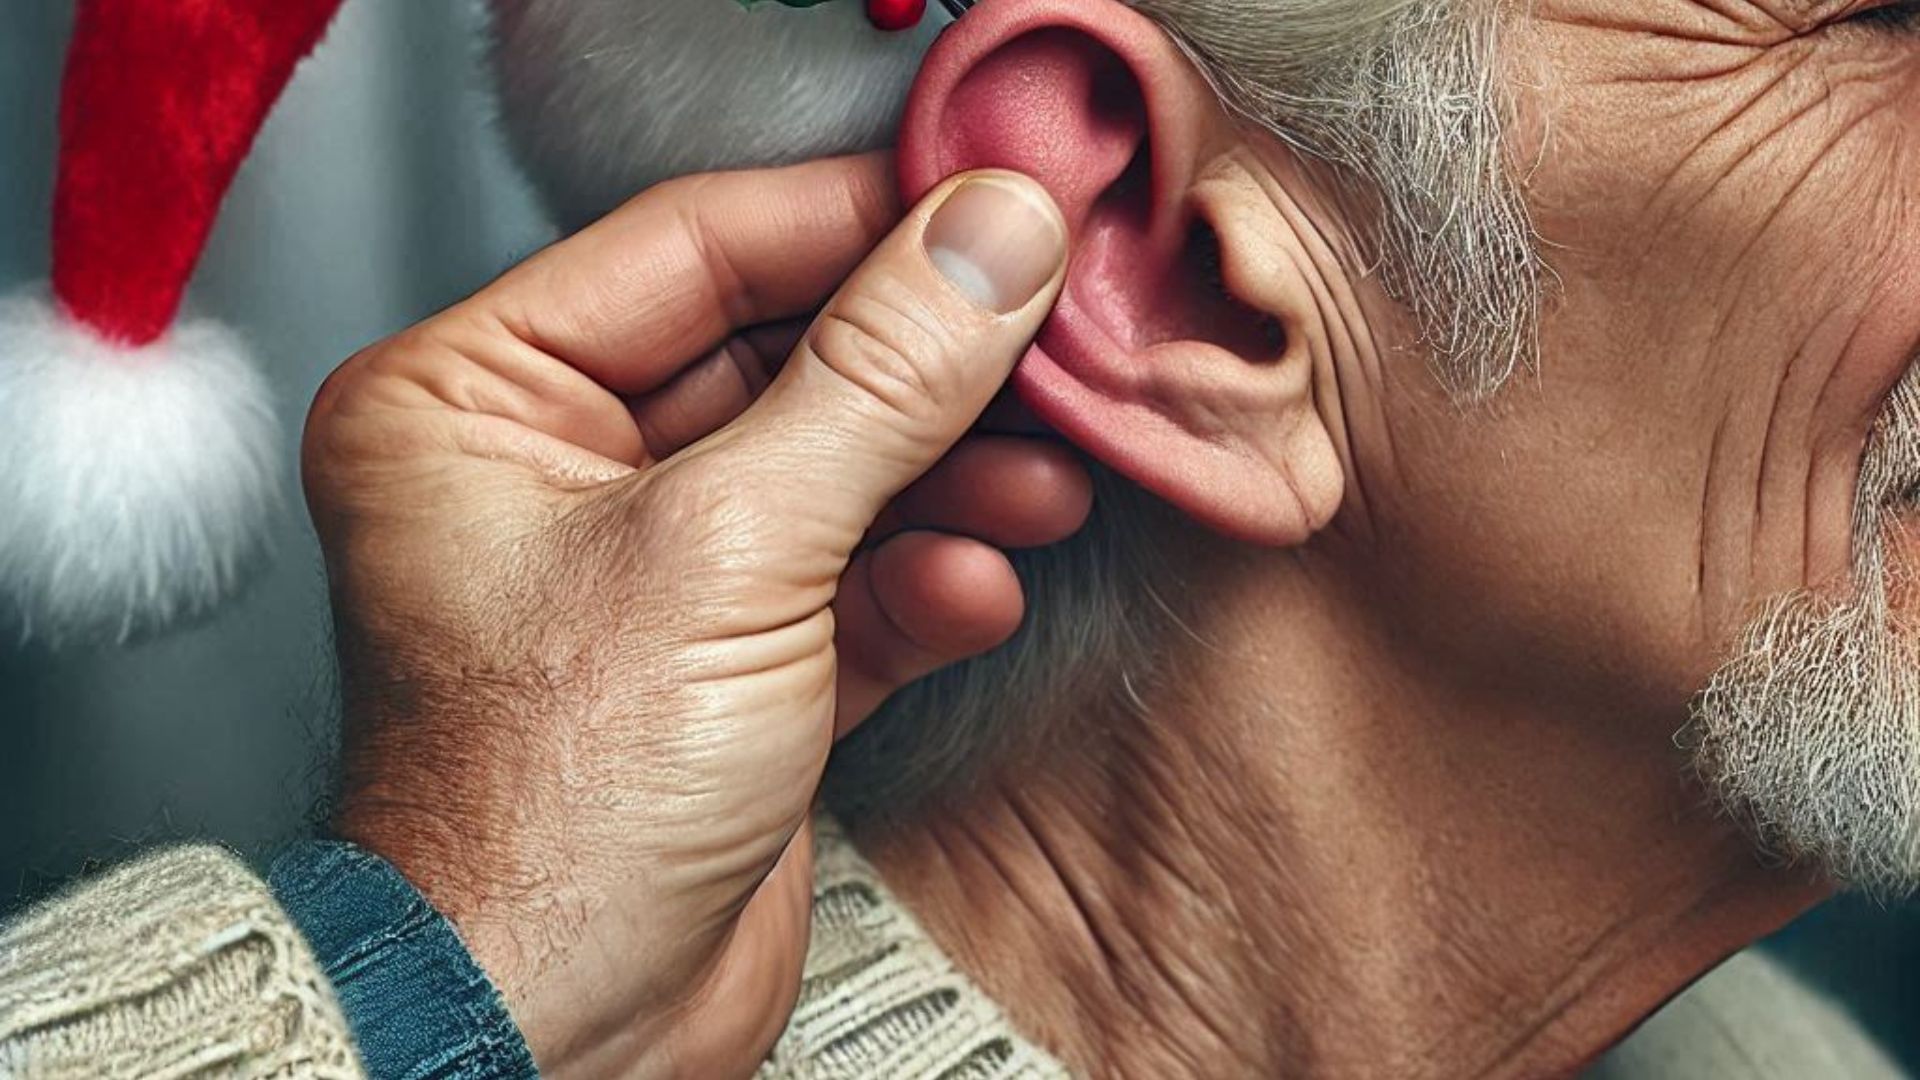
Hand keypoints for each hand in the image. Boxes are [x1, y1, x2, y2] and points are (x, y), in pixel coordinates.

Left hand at [301, 155, 1073, 1077]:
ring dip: (943, 472)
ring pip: (827, 468)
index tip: (989, 201)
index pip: (693, 246)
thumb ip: (874, 382)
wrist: (556, 1034)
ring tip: (1041, 467)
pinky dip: (922, 577)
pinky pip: (846, 578)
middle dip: (918, 361)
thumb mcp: (729, 551)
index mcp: (474, 401)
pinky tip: (977, 583)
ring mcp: (647, 571)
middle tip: (1039, 333)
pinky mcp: (726, 663)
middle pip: (776, 355)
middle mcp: (550, 474)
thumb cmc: (545, 815)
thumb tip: (983, 243)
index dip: (855, 219)